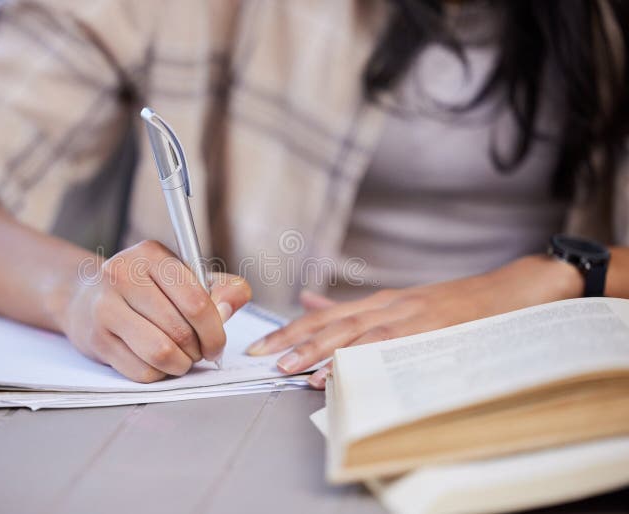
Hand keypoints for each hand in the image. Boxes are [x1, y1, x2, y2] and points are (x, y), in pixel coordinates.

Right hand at [59, 240, 250, 382]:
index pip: (196, 301)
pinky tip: (156, 362)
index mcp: (150, 254)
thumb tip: (230, 306)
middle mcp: (123, 275)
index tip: (217, 344)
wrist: (85, 297)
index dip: (215, 331)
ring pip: (160, 353)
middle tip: (198, 352)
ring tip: (181, 358)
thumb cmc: (145, 288)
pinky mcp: (96, 339)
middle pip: (180, 330)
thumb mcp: (183, 276)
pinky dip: (157, 374)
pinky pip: (140, 371)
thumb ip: (219, 288)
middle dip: (198, 350)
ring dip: (179, 364)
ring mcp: (105, 307)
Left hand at [245, 254, 583, 388]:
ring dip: (321, 350)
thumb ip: (356, 309)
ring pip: (356, 332)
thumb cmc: (458, 305)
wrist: (513, 291)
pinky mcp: (432, 327)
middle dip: (293, 340)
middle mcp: (389, 305)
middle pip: (331, 322)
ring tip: (292, 368)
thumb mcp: (404, 305)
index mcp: (381, 302)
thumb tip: (310, 301)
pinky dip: (363, 356)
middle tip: (263, 358)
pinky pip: (391, 343)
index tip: (261, 346)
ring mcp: (410, 315)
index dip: (290, 329)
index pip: (325, 315)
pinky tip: (342, 369)